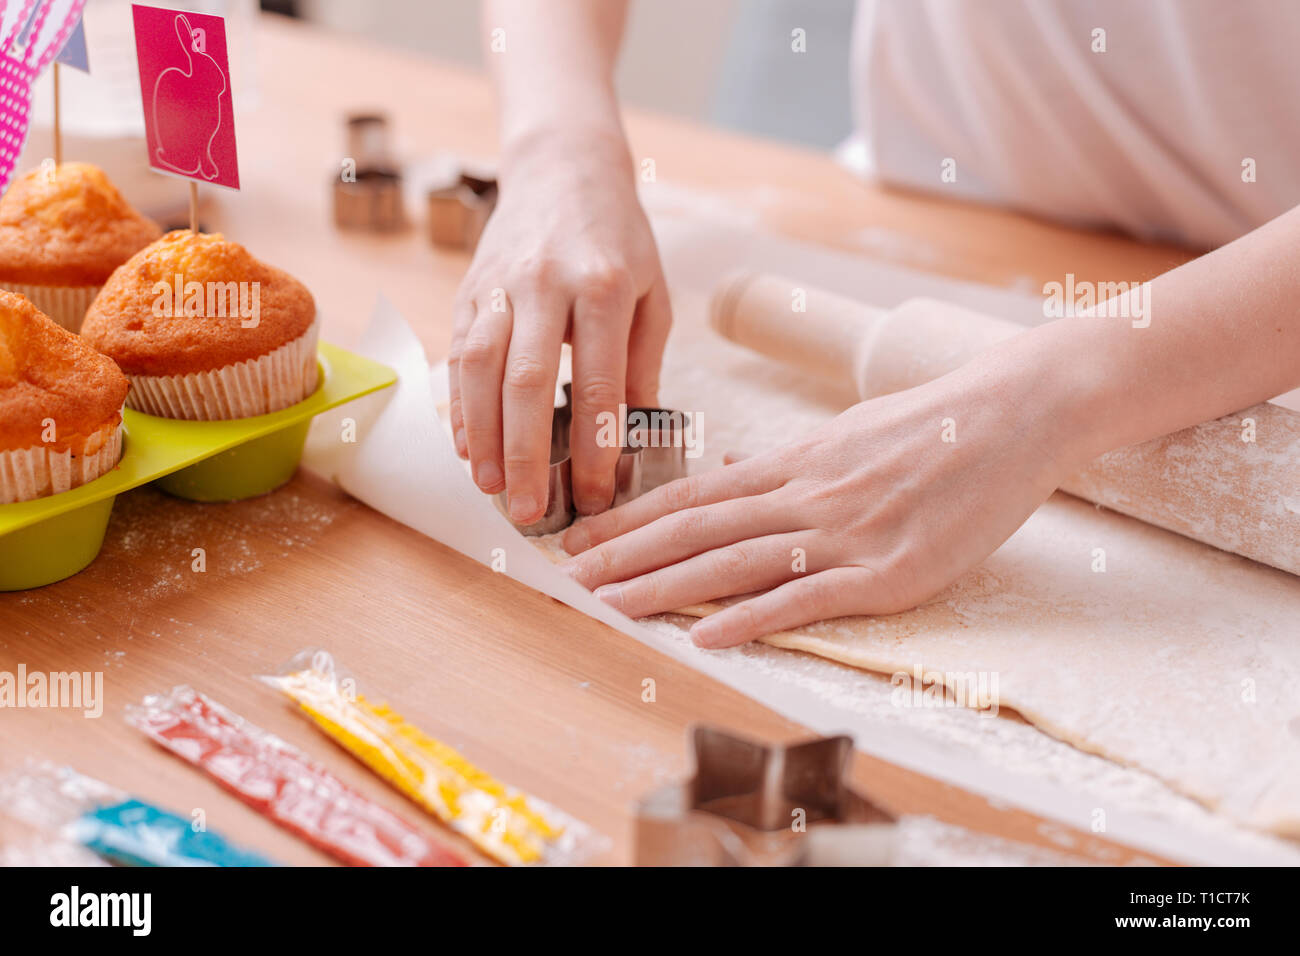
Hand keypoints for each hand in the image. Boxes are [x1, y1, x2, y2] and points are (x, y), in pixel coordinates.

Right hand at [448, 131, 671, 521]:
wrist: (564, 167)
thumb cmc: (618, 237)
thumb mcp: (651, 293)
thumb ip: (642, 362)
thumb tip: (637, 434)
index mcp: (602, 287)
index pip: (597, 383)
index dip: (596, 447)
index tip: (597, 496)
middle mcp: (545, 284)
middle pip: (526, 383)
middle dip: (527, 455)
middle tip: (532, 511)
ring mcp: (500, 284)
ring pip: (479, 370)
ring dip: (482, 437)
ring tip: (492, 488)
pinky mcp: (470, 288)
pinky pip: (459, 354)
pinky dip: (460, 406)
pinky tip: (469, 447)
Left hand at [561, 356, 1085, 646]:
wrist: (1015, 413)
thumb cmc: (932, 426)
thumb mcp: (844, 436)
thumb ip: (783, 465)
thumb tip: (728, 475)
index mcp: (794, 464)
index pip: (693, 495)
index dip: (630, 520)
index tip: (580, 538)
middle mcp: (805, 494)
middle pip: (697, 527)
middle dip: (625, 554)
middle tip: (565, 577)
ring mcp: (845, 532)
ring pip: (736, 560)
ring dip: (666, 586)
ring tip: (609, 606)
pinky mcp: (889, 570)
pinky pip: (808, 596)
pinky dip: (754, 615)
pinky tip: (709, 633)